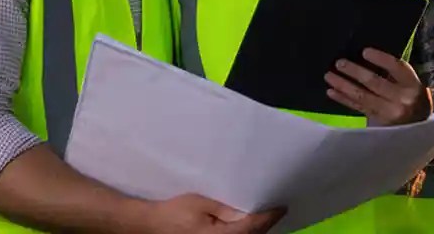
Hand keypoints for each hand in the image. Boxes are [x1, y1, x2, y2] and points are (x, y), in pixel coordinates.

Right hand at [142, 193, 284, 233]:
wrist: (152, 226)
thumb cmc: (175, 212)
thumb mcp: (200, 203)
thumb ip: (225, 210)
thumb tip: (246, 212)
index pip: (251, 228)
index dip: (268, 218)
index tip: (281, 207)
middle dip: (264, 226)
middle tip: (276, 210)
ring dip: (254, 232)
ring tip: (264, 216)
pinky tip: (246, 226)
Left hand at [324, 47, 431, 125]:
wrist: (419, 122)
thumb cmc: (410, 94)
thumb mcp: (407, 81)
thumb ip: (391, 71)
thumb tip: (364, 56)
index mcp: (411, 83)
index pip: (396, 67)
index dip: (380, 58)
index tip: (364, 51)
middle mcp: (402, 99)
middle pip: (375, 82)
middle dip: (354, 71)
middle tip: (339, 62)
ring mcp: (389, 112)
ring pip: (362, 96)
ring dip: (343, 85)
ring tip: (329, 76)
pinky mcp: (378, 122)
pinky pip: (358, 108)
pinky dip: (343, 99)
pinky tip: (331, 92)